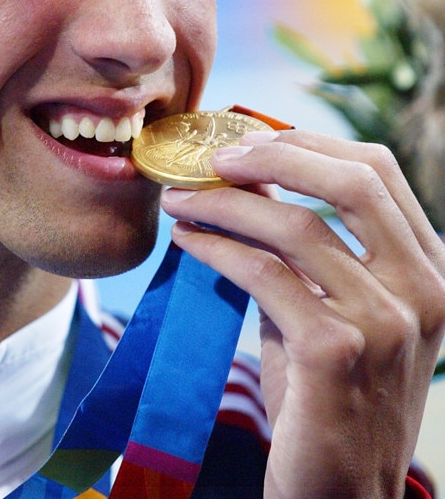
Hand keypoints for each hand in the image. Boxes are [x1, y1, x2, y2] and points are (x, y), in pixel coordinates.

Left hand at [160, 129, 444, 498]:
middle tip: (213, 155)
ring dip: (226, 202)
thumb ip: (300, 241)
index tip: (251, 136)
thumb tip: (249, 172)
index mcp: (429, 267)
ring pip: (297, 224)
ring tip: (181, 198)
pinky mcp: (336, 352)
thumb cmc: (329, 392)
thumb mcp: (328, 302)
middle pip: (351, 180)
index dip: (309, 141)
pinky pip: (265, 273)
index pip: (378, 170)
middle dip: (274, 154)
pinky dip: (217, 246)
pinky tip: (188, 241)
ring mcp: (385, 322)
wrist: (340, 493)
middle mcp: (422, 289)